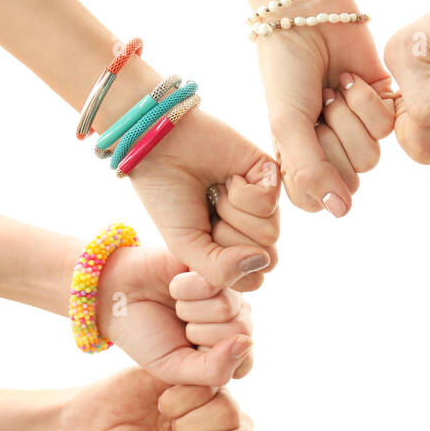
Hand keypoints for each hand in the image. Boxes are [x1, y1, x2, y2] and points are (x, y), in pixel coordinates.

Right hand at [98, 245, 252, 386]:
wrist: (116, 296)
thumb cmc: (146, 336)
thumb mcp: (174, 368)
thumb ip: (213, 370)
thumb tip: (246, 343)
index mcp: (230, 349)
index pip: (243, 363)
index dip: (209, 359)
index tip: (184, 350)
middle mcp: (236, 318)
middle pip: (241, 333)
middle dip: (199, 333)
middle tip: (180, 323)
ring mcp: (228, 289)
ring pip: (229, 308)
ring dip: (190, 309)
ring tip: (177, 303)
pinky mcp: (215, 262)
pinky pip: (215, 281)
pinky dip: (186, 287)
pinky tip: (176, 283)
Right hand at [129, 110, 279, 291]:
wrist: (158, 151)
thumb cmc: (169, 200)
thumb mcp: (186, 249)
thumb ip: (220, 270)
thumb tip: (261, 260)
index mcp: (237, 251)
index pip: (254, 280)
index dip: (225, 267)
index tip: (201, 240)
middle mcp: (255, 230)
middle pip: (267, 259)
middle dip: (228, 240)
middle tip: (208, 215)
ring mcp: (266, 205)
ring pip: (270, 233)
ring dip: (232, 213)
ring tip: (215, 193)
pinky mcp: (271, 176)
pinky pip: (268, 203)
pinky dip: (240, 193)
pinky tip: (228, 178)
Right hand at [258, 0, 393, 217]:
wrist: (307, 15)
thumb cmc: (286, 70)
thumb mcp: (287, 124)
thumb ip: (311, 173)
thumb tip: (341, 213)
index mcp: (298, 160)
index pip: (313, 200)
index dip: (309, 174)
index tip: (294, 137)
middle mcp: (329, 151)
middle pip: (347, 182)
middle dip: (329, 141)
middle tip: (315, 107)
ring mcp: (357, 131)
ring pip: (369, 159)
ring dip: (347, 119)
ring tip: (331, 90)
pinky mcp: (383, 108)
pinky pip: (385, 128)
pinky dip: (365, 102)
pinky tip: (348, 79)